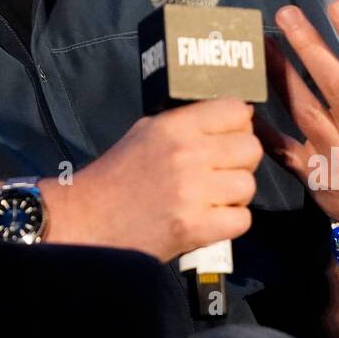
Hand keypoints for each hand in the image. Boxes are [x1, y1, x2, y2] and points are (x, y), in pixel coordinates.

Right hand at [69, 98, 263, 262]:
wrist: (88, 219)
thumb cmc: (117, 175)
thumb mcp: (147, 131)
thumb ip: (188, 121)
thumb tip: (238, 115)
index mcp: (173, 126)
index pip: (236, 110)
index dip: (239, 124)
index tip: (230, 135)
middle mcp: (186, 154)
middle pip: (250, 148)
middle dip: (241, 160)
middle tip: (222, 170)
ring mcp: (192, 192)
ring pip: (248, 185)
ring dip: (234, 194)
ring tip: (212, 197)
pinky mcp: (194, 227)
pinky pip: (241, 220)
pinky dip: (229, 222)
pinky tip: (208, 218)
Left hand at [255, 0, 338, 248]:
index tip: (337, 5)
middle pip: (333, 84)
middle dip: (309, 46)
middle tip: (285, 13)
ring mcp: (335, 153)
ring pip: (303, 108)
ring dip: (280, 75)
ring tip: (261, 44)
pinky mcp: (310, 172)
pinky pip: (280, 146)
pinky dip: (261, 126)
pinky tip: (241, 98)